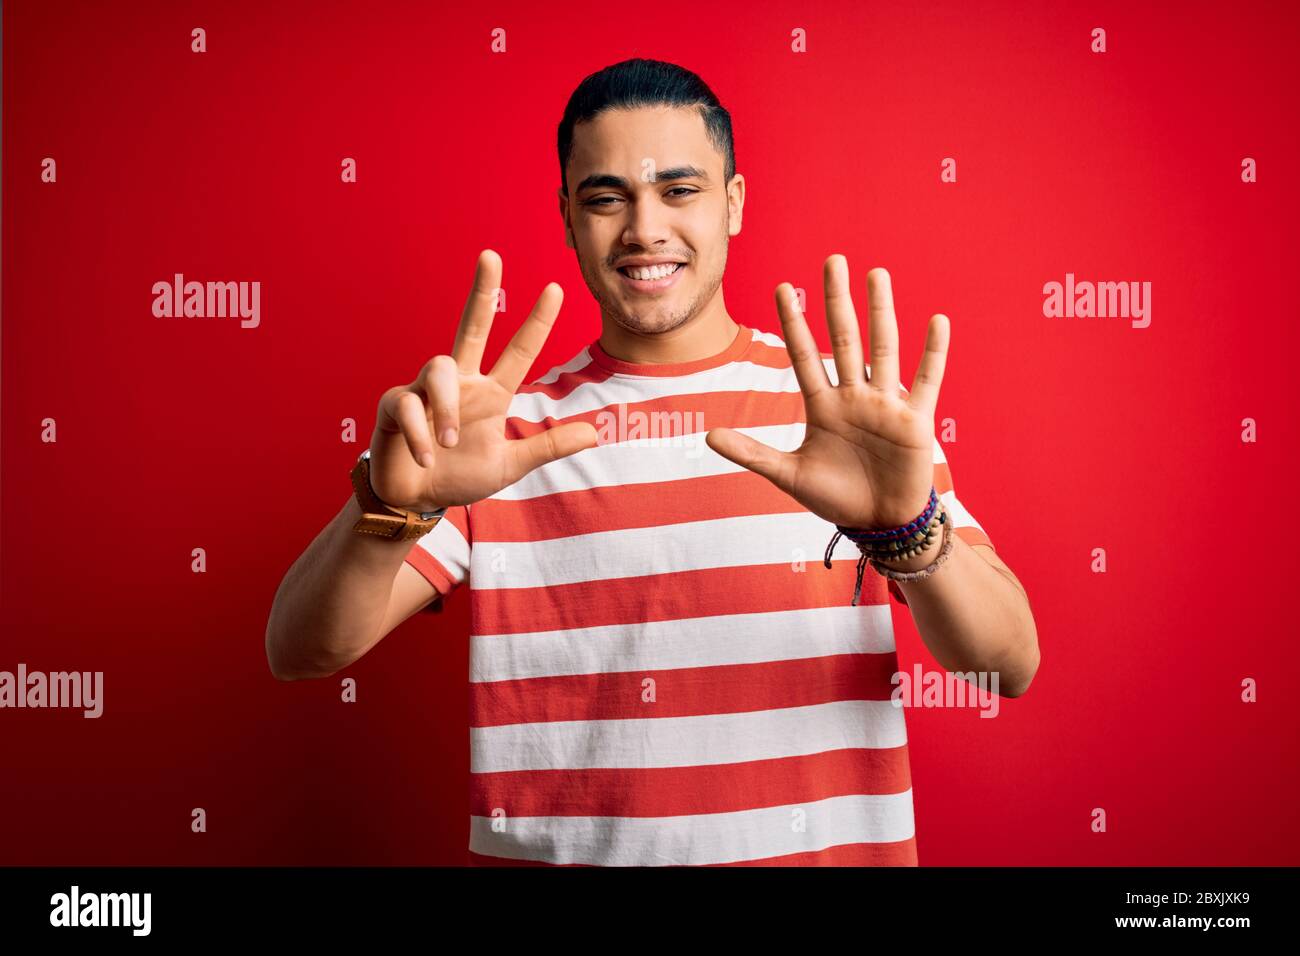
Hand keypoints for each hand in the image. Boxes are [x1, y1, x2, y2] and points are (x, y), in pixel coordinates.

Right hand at [367, 249, 597, 511]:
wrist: (415, 500)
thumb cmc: (459, 476)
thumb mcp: (509, 464)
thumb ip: (547, 447)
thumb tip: (595, 434)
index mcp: (489, 393)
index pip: (519, 351)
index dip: (537, 322)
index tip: (556, 289)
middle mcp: (460, 382)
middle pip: (471, 325)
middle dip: (481, 290)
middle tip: (492, 255)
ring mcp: (425, 389)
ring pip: (438, 365)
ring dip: (446, 408)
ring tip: (448, 444)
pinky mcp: (395, 404)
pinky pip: (408, 402)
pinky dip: (420, 433)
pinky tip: (425, 457)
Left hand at [705, 256, 943, 529]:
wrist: (880, 523)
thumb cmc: (837, 498)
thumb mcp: (788, 475)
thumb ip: (752, 453)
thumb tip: (707, 436)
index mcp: (823, 406)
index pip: (804, 354)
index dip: (794, 322)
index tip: (783, 288)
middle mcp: (854, 396)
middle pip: (844, 338)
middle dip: (836, 301)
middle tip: (832, 260)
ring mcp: (885, 405)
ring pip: (882, 348)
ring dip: (881, 311)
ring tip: (876, 274)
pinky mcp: (914, 421)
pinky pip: (927, 381)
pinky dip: (933, 353)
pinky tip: (937, 322)